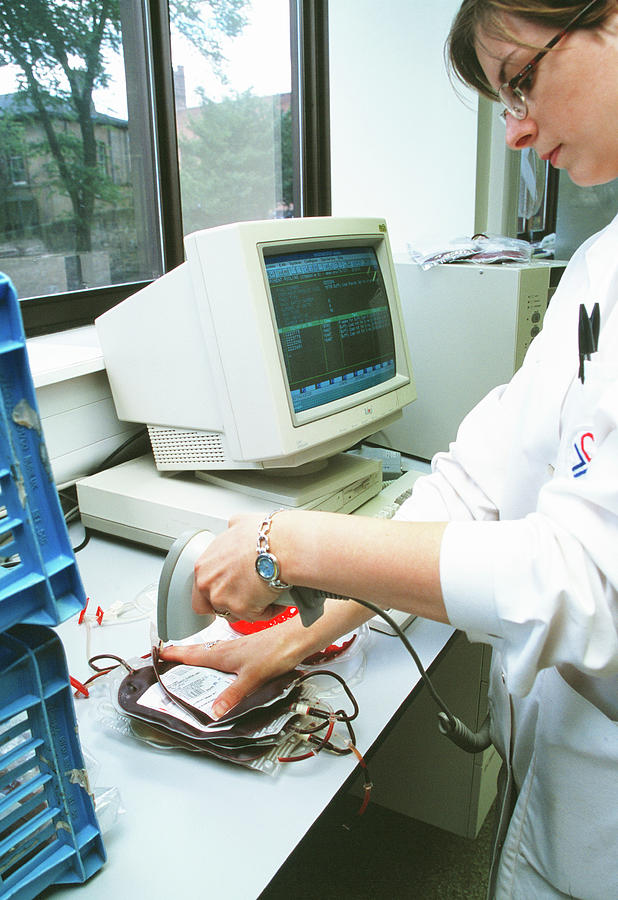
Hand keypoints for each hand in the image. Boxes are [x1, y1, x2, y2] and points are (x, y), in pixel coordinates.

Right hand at [159, 620, 302, 718]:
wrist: (295, 639)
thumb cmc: (275, 651)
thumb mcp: (251, 678)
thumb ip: (232, 695)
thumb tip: (214, 711)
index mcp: (221, 654)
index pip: (190, 654)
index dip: (174, 655)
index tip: (159, 654)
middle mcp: (226, 648)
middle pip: (197, 652)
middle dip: (182, 656)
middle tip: (168, 660)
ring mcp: (236, 648)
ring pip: (210, 652)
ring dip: (197, 658)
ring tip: (189, 665)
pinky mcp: (246, 650)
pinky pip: (223, 654)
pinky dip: (214, 659)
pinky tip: (221, 667)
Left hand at [191, 514, 285, 622]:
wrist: (281, 546)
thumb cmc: (264, 535)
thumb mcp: (239, 523)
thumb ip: (231, 531)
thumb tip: (235, 527)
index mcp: (203, 565)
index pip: (199, 589)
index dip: (216, 590)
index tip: (228, 590)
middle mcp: (208, 583)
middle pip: (213, 607)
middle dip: (230, 604)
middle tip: (247, 597)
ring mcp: (223, 598)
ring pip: (235, 614)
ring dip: (249, 608)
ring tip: (265, 596)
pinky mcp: (242, 610)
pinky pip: (256, 616)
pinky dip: (268, 610)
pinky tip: (277, 599)